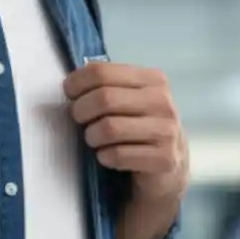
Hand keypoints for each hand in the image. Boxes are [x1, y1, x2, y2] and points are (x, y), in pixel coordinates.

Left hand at [64, 62, 187, 201]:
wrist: (169, 166)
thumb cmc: (140, 128)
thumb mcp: (130, 99)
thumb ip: (107, 86)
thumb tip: (72, 84)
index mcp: (152, 80)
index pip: (102, 72)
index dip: (76, 83)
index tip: (70, 94)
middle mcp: (162, 101)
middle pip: (104, 99)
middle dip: (81, 111)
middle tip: (80, 120)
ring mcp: (166, 130)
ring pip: (109, 128)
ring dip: (92, 137)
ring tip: (95, 139)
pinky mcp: (164, 158)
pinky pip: (118, 155)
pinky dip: (104, 157)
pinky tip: (108, 156)